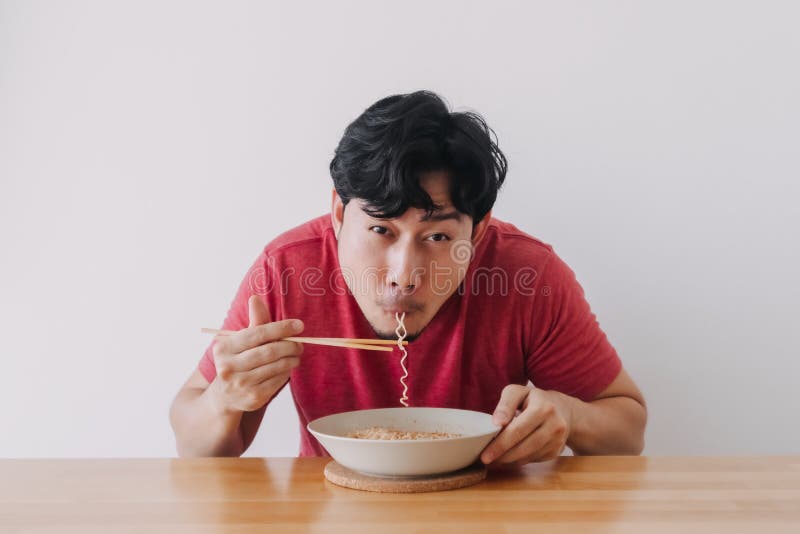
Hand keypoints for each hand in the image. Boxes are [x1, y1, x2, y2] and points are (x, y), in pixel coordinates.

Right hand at [209, 295, 303, 413]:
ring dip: (292, 359)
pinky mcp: (253, 397)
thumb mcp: (240, 341)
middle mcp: (229, 366)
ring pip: (276, 366)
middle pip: (269, 351)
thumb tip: (255, 299)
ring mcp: (241, 384)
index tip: (299, 325)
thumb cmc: (237, 361)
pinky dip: (286, 372)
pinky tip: (287, 367)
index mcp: (224, 348)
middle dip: (290, 345)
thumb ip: (253, 322)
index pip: (258, 333)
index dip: (281, 328)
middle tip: (300, 344)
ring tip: (296, 355)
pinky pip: (278, 380)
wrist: (224, 396)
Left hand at [480, 384, 571, 466]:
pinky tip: (509, 456)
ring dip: (509, 460)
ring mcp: (558, 440)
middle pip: (524, 446)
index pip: (518, 430)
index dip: (500, 444)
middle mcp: (555, 425)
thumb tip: (497, 423)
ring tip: (494, 458)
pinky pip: (534, 459)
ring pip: (529, 456)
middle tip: (486, 459)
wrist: (563, 410)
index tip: (485, 454)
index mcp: (543, 408)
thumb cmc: (534, 399)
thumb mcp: (519, 392)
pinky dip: (519, 460)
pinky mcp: (557, 451)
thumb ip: (506, 404)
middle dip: (502, 455)